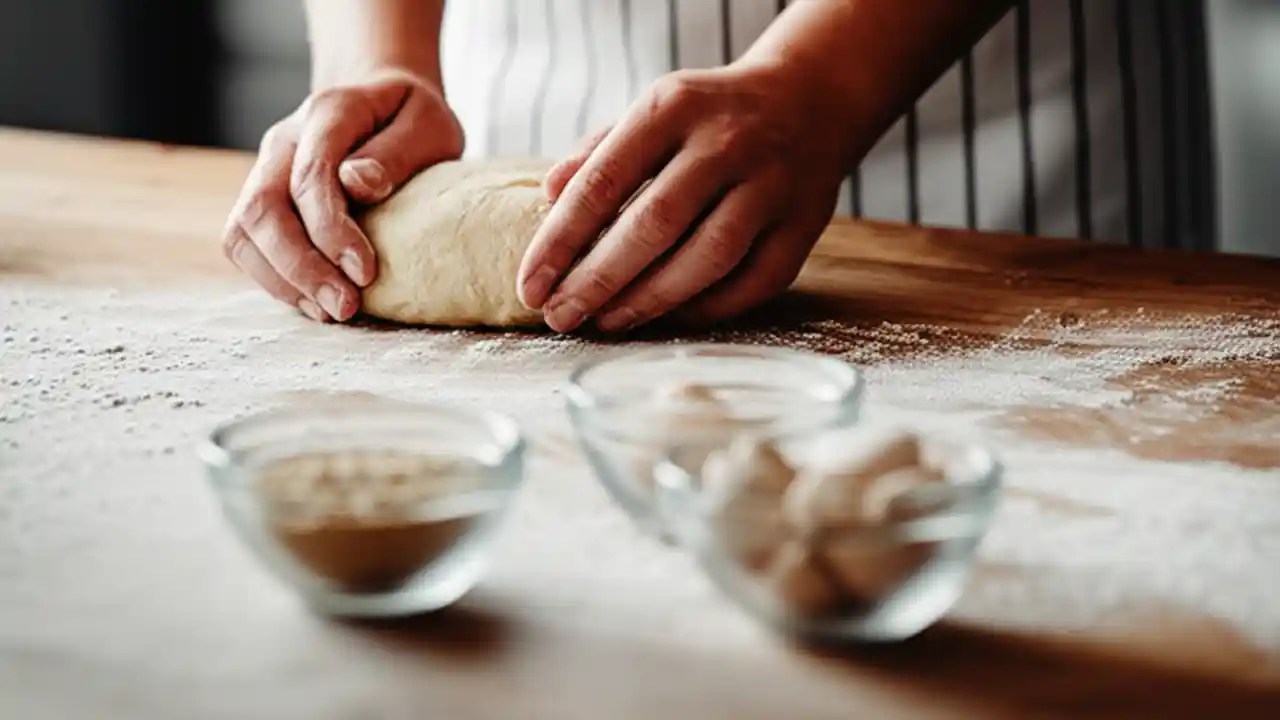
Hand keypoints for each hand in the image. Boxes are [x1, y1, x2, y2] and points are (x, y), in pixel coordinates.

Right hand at [222, 70, 462, 321]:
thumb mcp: (428, 125)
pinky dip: (276, 281)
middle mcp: (284, 140)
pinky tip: (314, 302)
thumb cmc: (412, 118)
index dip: (331, 231)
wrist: (381, 99)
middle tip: (345, 307)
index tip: (365, 273)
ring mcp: (266, 169)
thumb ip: (397, 152)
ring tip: (331, 312)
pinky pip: (247, 246)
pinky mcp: (262, 198)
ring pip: (243, 232)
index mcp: (327, 113)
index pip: (310, 176)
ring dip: (283, 281)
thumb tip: (359, 183)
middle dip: (301, 268)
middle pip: (262, 209)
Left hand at [518, 62, 852, 332]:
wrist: (810, 99)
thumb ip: (598, 154)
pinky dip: (708, 306)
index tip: (530, 286)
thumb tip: (547, 198)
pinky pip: (754, 281)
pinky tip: (669, 316)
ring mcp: (771, 185)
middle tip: (560, 316)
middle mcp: (726, 142)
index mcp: (673, 107)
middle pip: (654, 225)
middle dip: (598, 280)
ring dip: (650, 299)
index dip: (560, 241)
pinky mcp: (804, 224)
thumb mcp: (651, 112)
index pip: (603, 180)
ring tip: (606, 322)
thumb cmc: (709, 117)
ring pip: (707, 257)